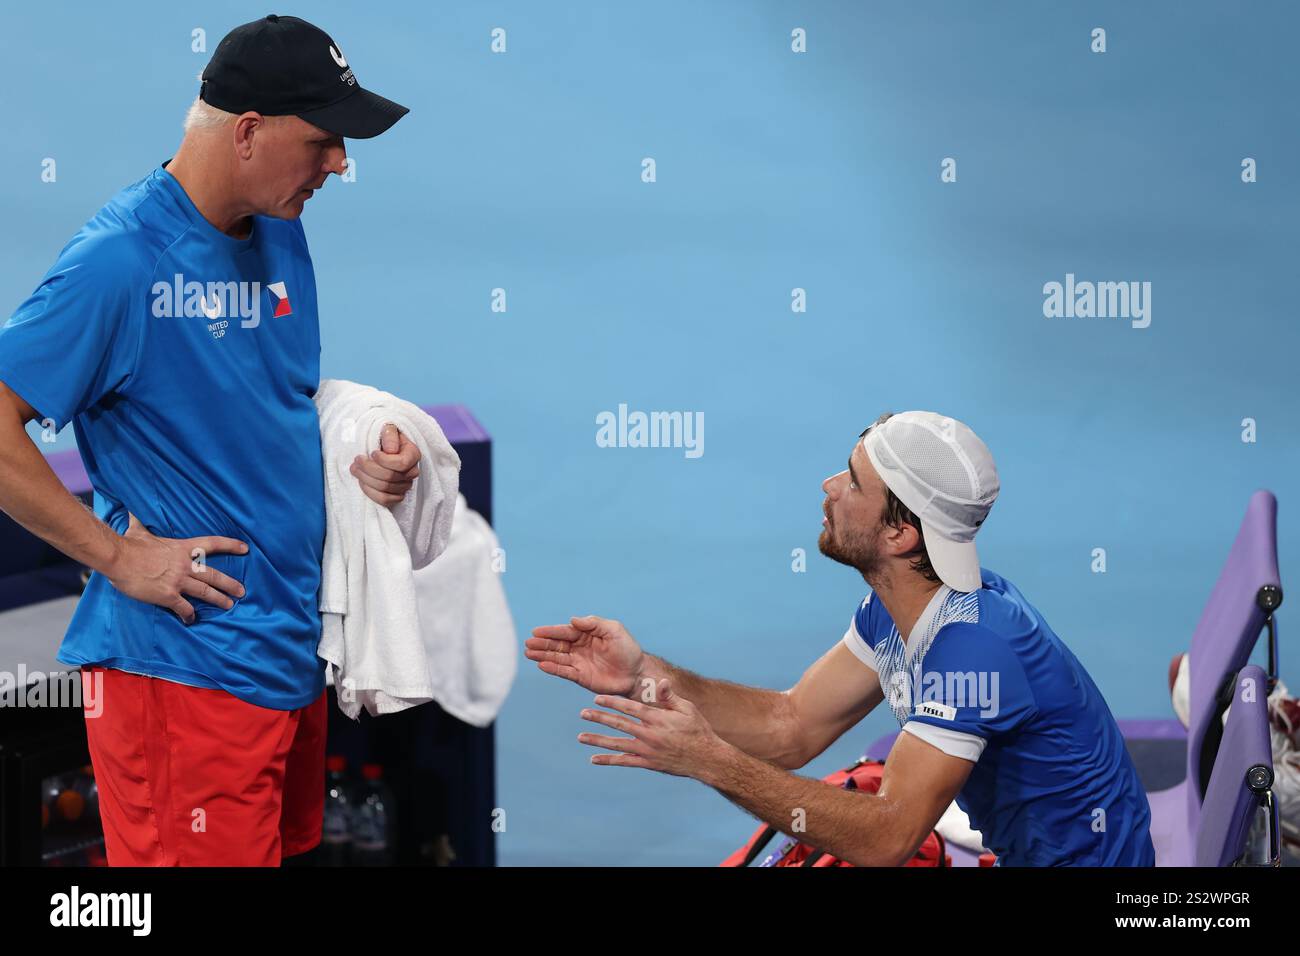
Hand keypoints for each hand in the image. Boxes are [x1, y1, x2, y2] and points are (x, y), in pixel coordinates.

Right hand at [107, 512, 247, 624]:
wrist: (118, 558)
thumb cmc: (129, 544)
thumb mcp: (139, 529)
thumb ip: (141, 522)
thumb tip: (131, 511)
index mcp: (182, 548)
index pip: (212, 544)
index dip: (230, 545)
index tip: (245, 548)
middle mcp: (185, 565)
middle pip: (214, 575)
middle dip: (230, 584)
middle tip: (242, 591)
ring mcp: (178, 581)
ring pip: (205, 592)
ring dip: (218, 600)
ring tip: (229, 605)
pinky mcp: (168, 595)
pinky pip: (184, 608)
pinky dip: (189, 615)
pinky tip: (191, 620)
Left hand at [351, 422, 420, 508]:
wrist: (381, 449)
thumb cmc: (385, 438)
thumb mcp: (388, 429)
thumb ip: (390, 434)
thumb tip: (390, 450)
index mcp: (413, 454)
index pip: (401, 464)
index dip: (384, 460)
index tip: (372, 452)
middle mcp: (412, 471)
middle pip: (390, 477)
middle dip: (369, 469)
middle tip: (357, 460)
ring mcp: (405, 485)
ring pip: (385, 489)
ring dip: (366, 479)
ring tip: (355, 469)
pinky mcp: (397, 495)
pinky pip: (384, 500)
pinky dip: (370, 492)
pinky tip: (362, 481)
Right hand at [526, 615, 646, 695]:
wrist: (636, 673)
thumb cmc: (627, 649)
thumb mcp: (613, 630)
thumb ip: (593, 623)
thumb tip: (572, 620)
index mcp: (586, 634)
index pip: (565, 632)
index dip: (551, 631)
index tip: (536, 631)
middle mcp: (580, 648)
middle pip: (557, 645)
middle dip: (542, 644)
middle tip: (528, 643)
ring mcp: (579, 663)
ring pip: (557, 658)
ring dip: (543, 655)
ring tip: (529, 653)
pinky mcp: (580, 677)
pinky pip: (564, 672)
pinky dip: (553, 668)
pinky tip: (542, 665)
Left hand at [578, 679, 725, 777]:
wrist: (706, 758)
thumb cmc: (698, 729)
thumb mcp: (687, 709)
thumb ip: (669, 697)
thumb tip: (661, 681)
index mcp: (658, 718)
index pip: (630, 707)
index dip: (612, 702)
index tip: (597, 698)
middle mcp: (650, 734)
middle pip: (619, 724)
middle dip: (600, 718)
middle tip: (583, 713)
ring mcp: (647, 750)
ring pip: (617, 744)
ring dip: (598, 739)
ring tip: (581, 737)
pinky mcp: (648, 763)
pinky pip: (625, 762)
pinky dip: (609, 760)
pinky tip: (594, 759)